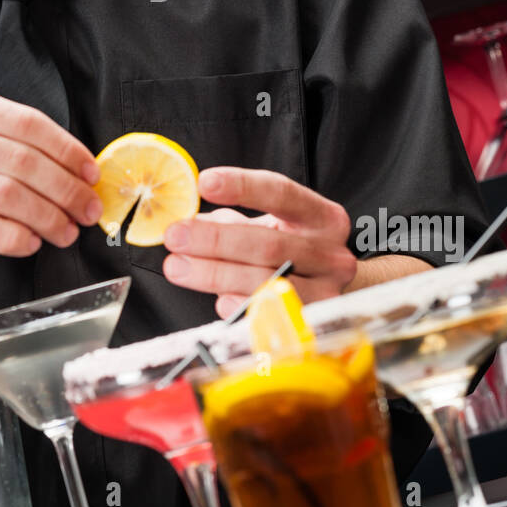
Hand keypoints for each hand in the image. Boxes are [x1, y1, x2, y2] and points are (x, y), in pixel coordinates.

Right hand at [0, 85, 101, 273]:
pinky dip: (16, 238)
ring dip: (47, 217)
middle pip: (20, 160)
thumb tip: (82, 170)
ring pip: (6, 195)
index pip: (26, 122)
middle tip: (87, 209)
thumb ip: (17, 142)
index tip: (91, 173)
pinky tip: (32, 243)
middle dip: (65, 189)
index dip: (67, 150)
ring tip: (66, 230)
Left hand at [161, 167, 355, 316]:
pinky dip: (238, 306)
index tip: (204, 183)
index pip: (281, 194)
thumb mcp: (273, 227)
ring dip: (215, 274)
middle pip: (268, 244)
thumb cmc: (295, 252)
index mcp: (322, 217)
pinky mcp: (313, 324)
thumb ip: (234, 220)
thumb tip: (189, 222)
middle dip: (215, 239)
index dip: (242, 187)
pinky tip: (216, 298)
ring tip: (179, 266)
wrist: (331, 291)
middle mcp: (330, 253)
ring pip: (265, 281)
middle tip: (176, 235)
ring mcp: (326, 291)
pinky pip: (268, 316)